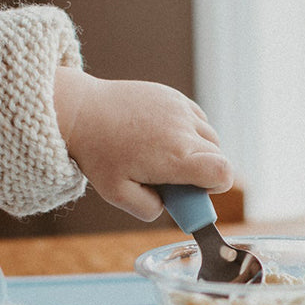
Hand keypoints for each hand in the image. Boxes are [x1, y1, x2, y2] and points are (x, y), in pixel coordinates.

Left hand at [53, 66, 232, 220]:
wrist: (82, 111)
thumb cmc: (98, 155)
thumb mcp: (117, 194)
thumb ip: (148, 209)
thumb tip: (167, 206)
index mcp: (175, 158)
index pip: (223, 173)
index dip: (216, 187)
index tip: (195, 190)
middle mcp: (184, 130)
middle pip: (218, 156)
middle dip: (202, 171)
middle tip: (170, 177)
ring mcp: (180, 109)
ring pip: (209, 136)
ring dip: (197, 150)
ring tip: (164, 155)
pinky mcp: (173, 96)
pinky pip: (196, 118)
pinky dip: (189, 130)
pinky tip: (162, 136)